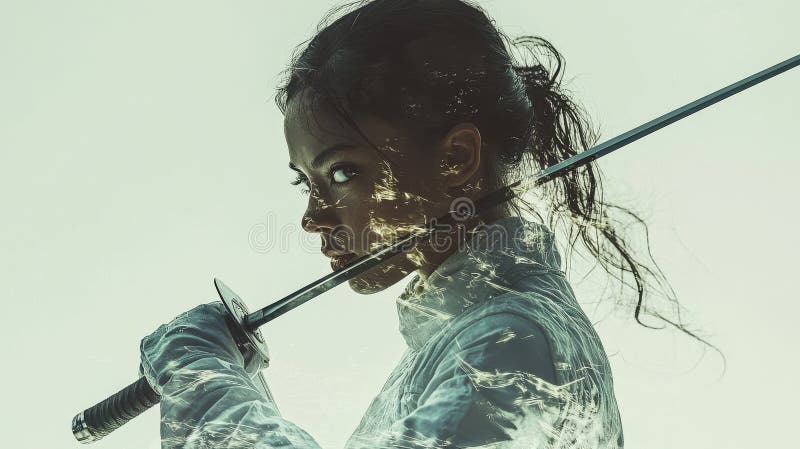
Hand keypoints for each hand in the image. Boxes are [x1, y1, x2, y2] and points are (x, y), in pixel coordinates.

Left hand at [139, 301, 268, 394]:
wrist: (201, 381)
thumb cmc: (227, 367)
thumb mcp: (249, 355)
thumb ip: (250, 349)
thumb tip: (256, 356)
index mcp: (211, 311)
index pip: (216, 316)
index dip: (219, 332)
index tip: (221, 345)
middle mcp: (187, 316)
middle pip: (192, 328)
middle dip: (197, 343)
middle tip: (203, 361)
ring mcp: (166, 329)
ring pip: (172, 339)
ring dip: (177, 353)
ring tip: (185, 370)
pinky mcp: (149, 345)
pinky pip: (152, 352)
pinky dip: (158, 363)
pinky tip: (168, 375)